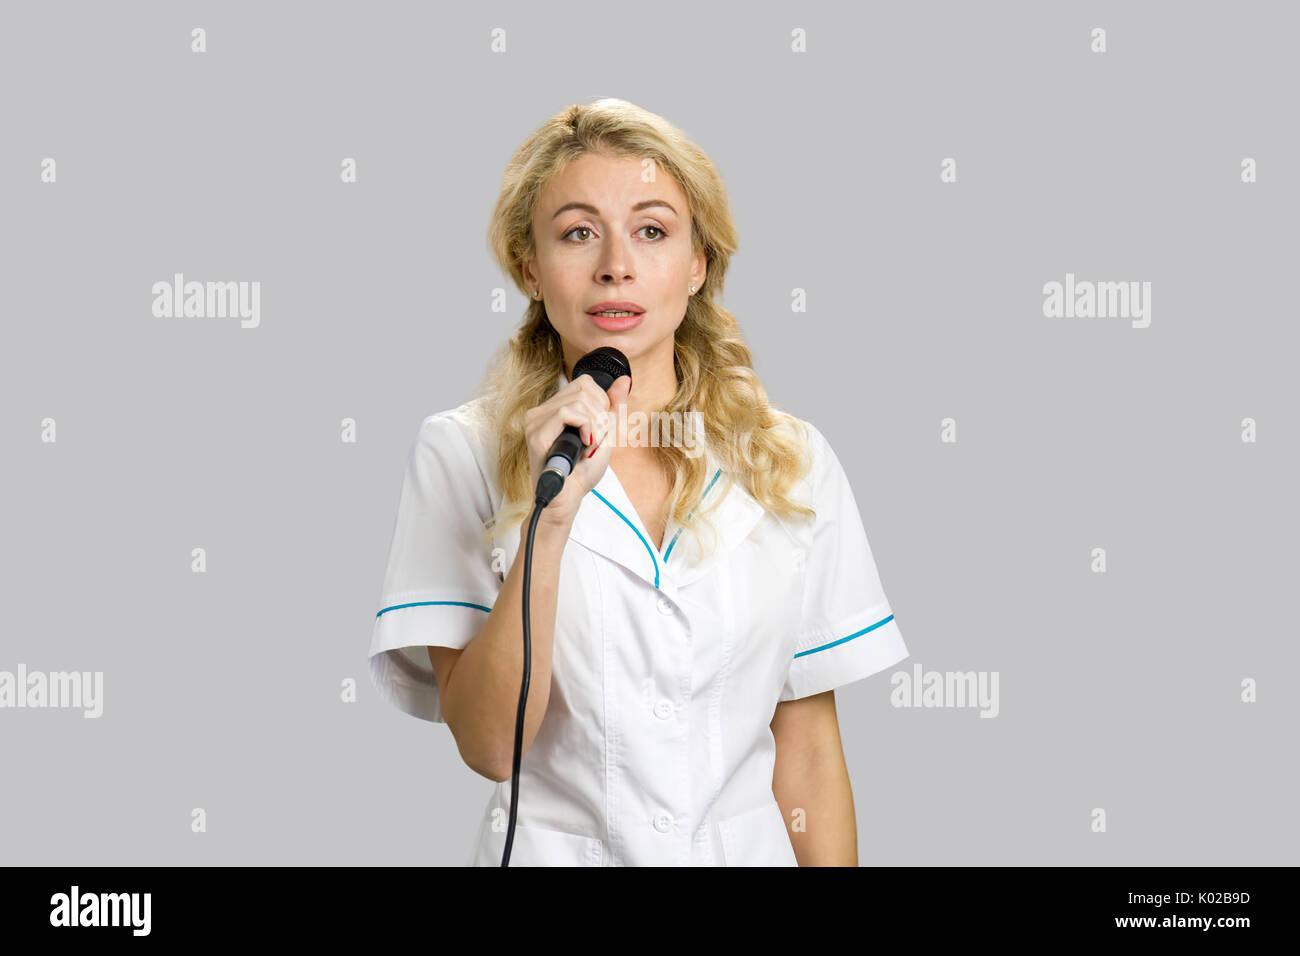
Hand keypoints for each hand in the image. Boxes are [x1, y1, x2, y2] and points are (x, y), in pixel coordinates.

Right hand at [524, 373, 632, 527]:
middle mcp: (541, 411)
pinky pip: (566, 413)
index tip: (600, 428)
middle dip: (601, 415)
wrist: (567, 500)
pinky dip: (585, 428)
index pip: (584, 383)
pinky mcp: (536, 434)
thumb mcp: (605, 434)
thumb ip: (613, 407)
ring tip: (589, 446)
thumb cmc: (581, 472)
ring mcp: (535, 421)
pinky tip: (584, 445)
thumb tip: (625, 380)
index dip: (602, 402)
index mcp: (553, 409)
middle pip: (583, 388)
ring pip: (578, 400)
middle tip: (595, 440)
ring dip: (595, 426)